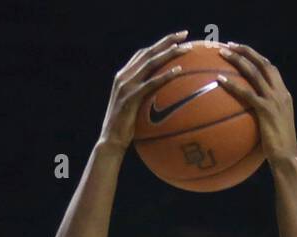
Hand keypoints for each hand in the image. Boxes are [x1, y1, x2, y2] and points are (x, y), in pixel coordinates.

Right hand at [100, 32, 191, 149]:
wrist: (111, 140)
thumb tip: (166, 100)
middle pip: (148, 52)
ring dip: (168, 54)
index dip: (160, 44)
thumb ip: (147, 98)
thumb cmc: (127, 129)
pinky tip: (178, 72)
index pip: (144, 54)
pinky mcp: (130, 97)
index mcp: (125, 76)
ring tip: (185, 49)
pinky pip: (150, 83)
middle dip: (167, 41)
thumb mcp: (137, 109)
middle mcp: (124, 76)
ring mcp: (126, 85)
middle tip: (184, 35)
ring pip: (150, 63)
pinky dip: (164, 76)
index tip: (177, 39)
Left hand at [216, 43, 296, 162]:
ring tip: (222, 53)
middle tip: (229, 45)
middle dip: (246, 51)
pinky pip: (246, 93)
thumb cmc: (279, 148)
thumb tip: (249, 112)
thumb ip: (266, 113)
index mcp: (284, 95)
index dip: (256, 57)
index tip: (242, 51)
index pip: (271, 69)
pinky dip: (232, 84)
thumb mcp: (276, 126)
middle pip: (263, 63)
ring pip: (254, 72)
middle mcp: (281, 94)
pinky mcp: (266, 110)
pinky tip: (219, 80)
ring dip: (238, 59)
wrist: (287, 158)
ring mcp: (274, 101)